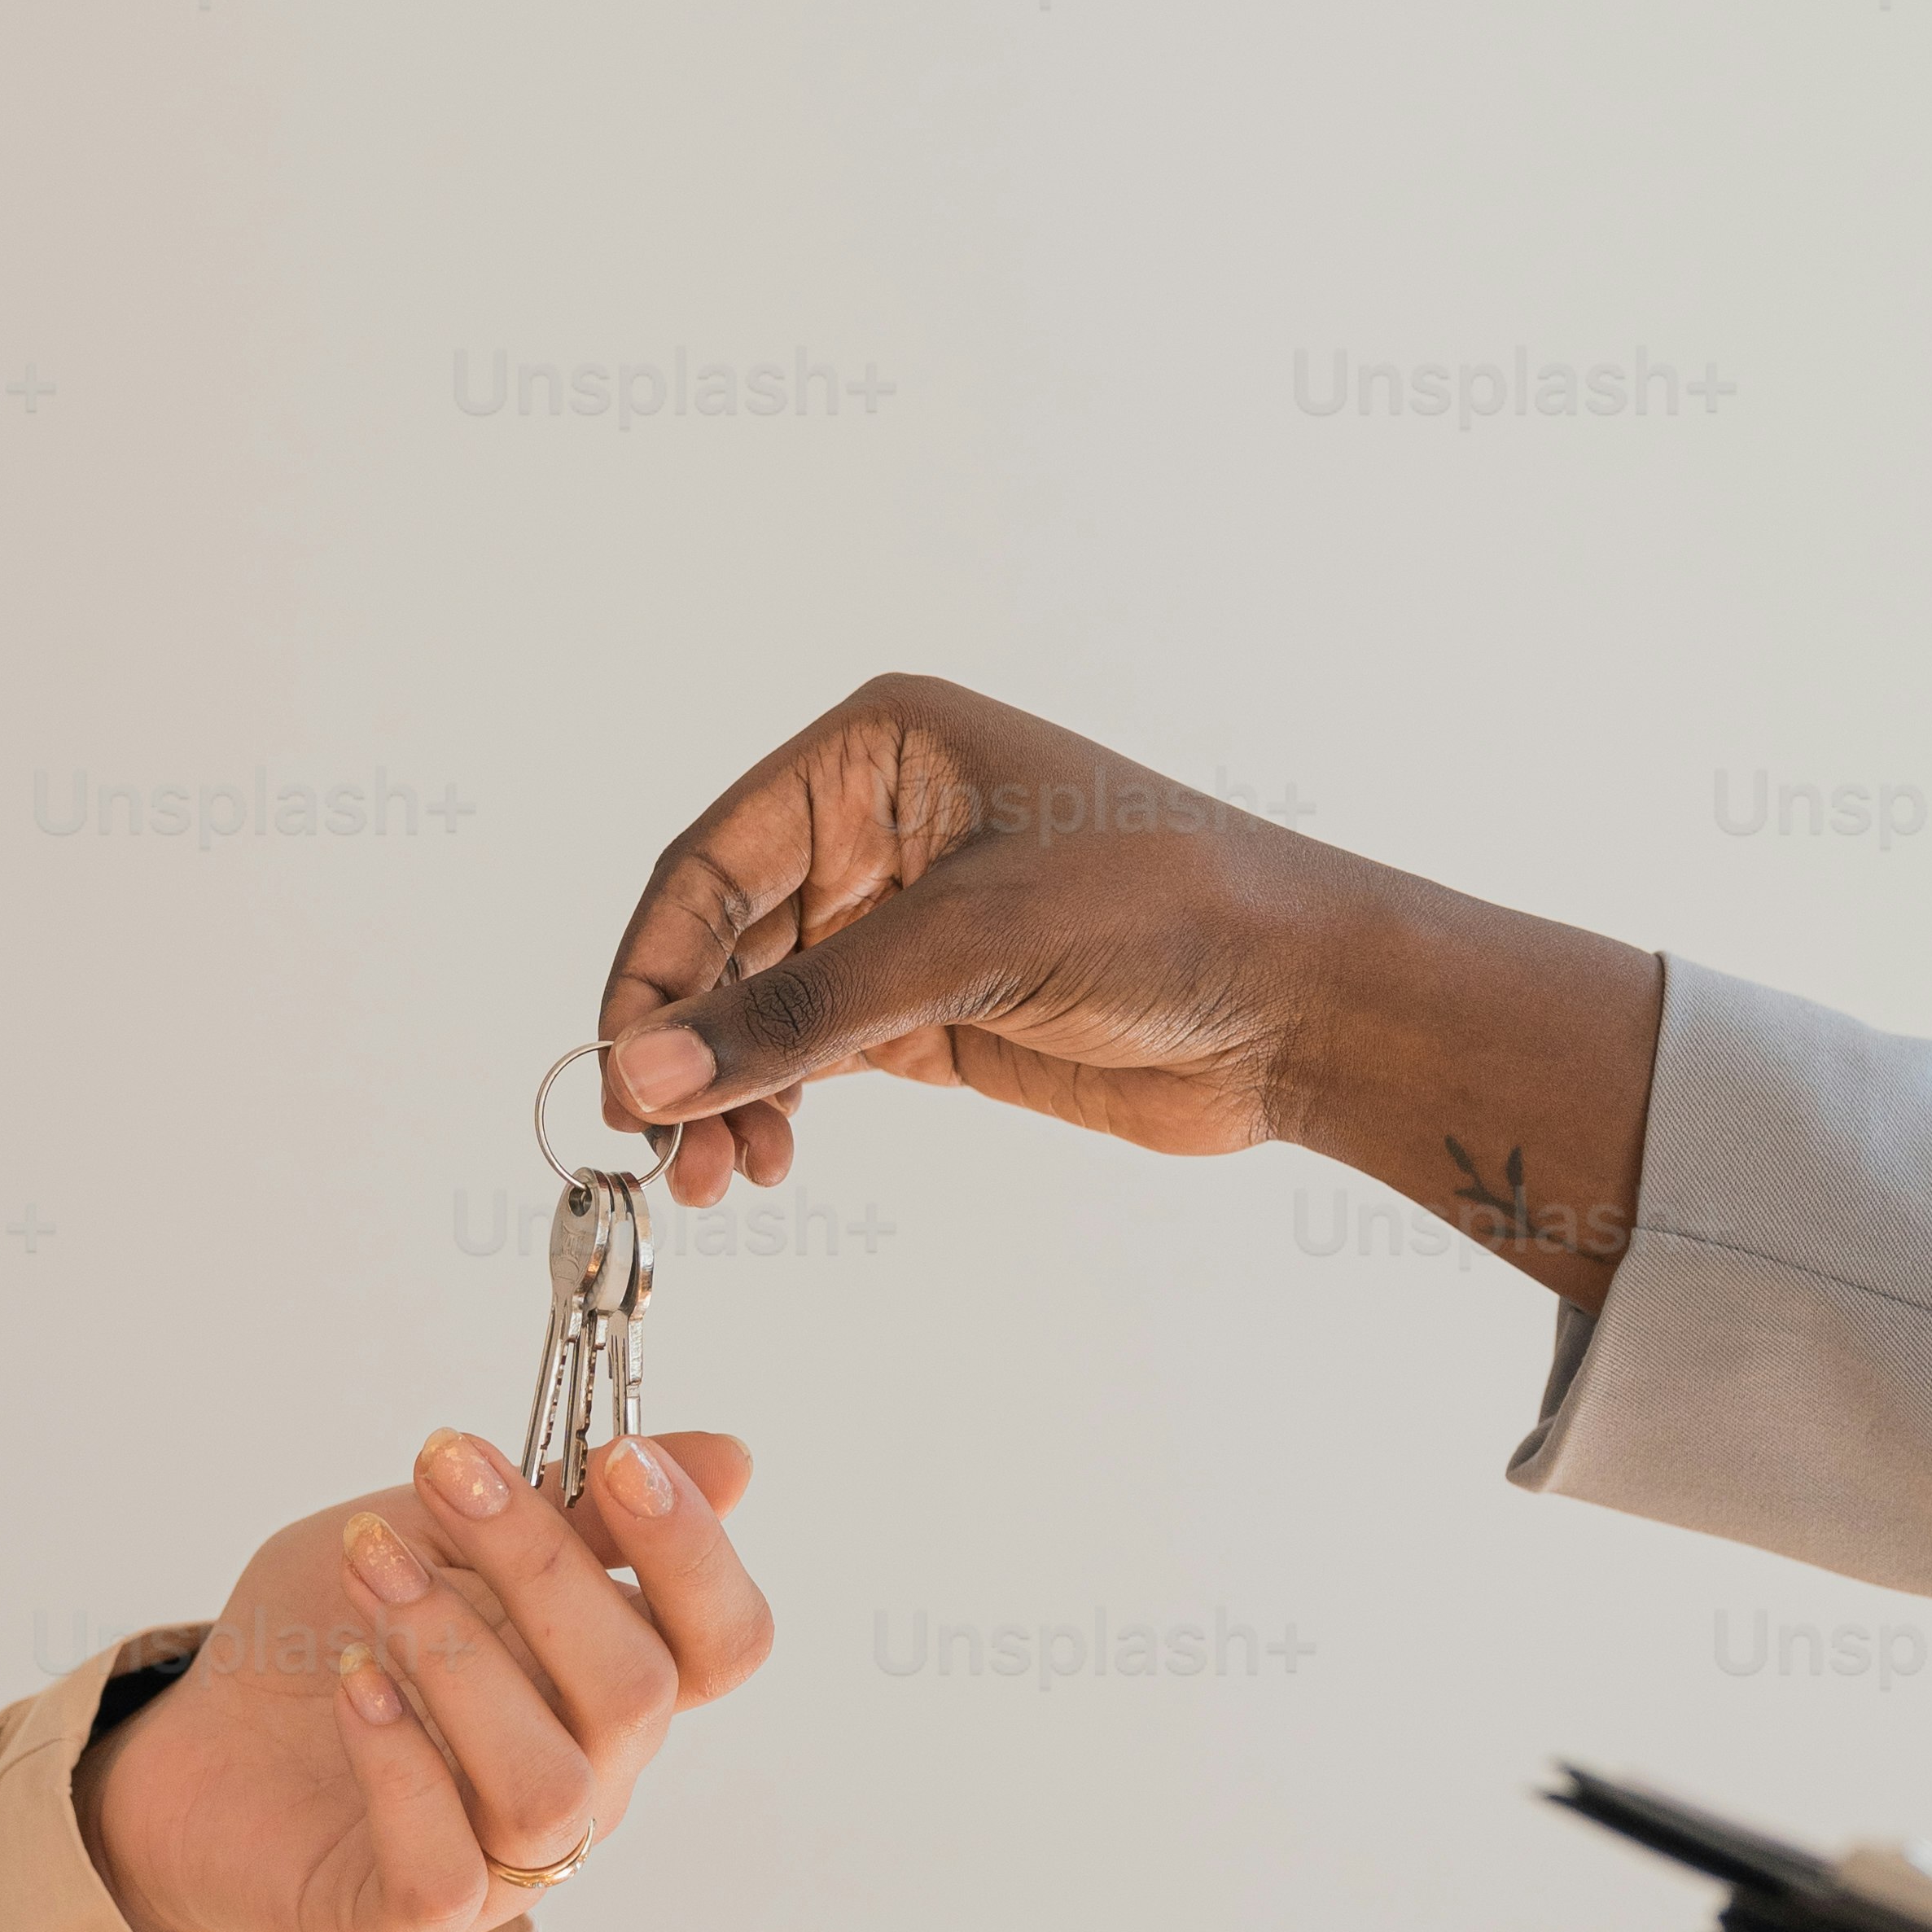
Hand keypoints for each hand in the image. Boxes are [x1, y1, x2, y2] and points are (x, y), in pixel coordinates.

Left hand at [74, 1423, 772, 1931]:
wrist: (200, 1739)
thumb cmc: (334, 1631)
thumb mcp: (441, 1533)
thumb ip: (571, 1506)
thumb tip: (731, 1458)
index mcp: (611, 1679)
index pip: (724, 1641)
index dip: (694, 1552)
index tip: (616, 1456)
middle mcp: (588, 1778)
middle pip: (636, 1693)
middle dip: (540, 1564)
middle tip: (444, 1474)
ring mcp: (510, 1860)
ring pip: (546, 1787)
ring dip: (457, 1656)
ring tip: (371, 1571)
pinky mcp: (413, 1917)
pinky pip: (447, 1868)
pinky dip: (399, 1761)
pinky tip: (350, 1681)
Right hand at [592, 665, 1661, 1298]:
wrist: (1308, 1003)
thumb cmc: (1170, 913)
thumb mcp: (970, 946)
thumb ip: (800, 1014)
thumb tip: (643, 1075)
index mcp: (874, 751)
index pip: (706, 863)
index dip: (652, 973)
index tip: (623, 1080)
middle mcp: (870, 828)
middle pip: (718, 943)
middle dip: (685, 1049)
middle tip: (663, 1153)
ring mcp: (896, 923)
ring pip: (755, 1012)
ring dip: (722, 1094)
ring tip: (720, 1180)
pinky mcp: (927, 1012)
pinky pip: (809, 1059)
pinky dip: (774, 1111)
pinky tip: (765, 1163)